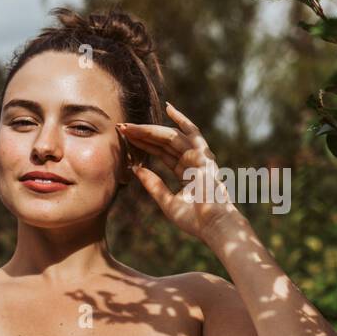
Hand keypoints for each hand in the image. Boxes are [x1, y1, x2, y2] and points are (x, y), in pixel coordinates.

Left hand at [117, 102, 244, 243]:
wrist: (214, 226)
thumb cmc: (195, 220)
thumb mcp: (168, 202)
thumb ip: (154, 185)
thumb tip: (135, 168)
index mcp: (186, 173)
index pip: (162, 153)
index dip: (144, 145)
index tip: (125, 138)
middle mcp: (193, 161)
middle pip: (164, 142)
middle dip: (143, 134)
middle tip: (122, 127)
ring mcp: (199, 157)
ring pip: (171, 136)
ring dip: (150, 130)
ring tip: (130, 125)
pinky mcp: (203, 156)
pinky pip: (190, 133)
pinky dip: (181, 120)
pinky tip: (169, 109)